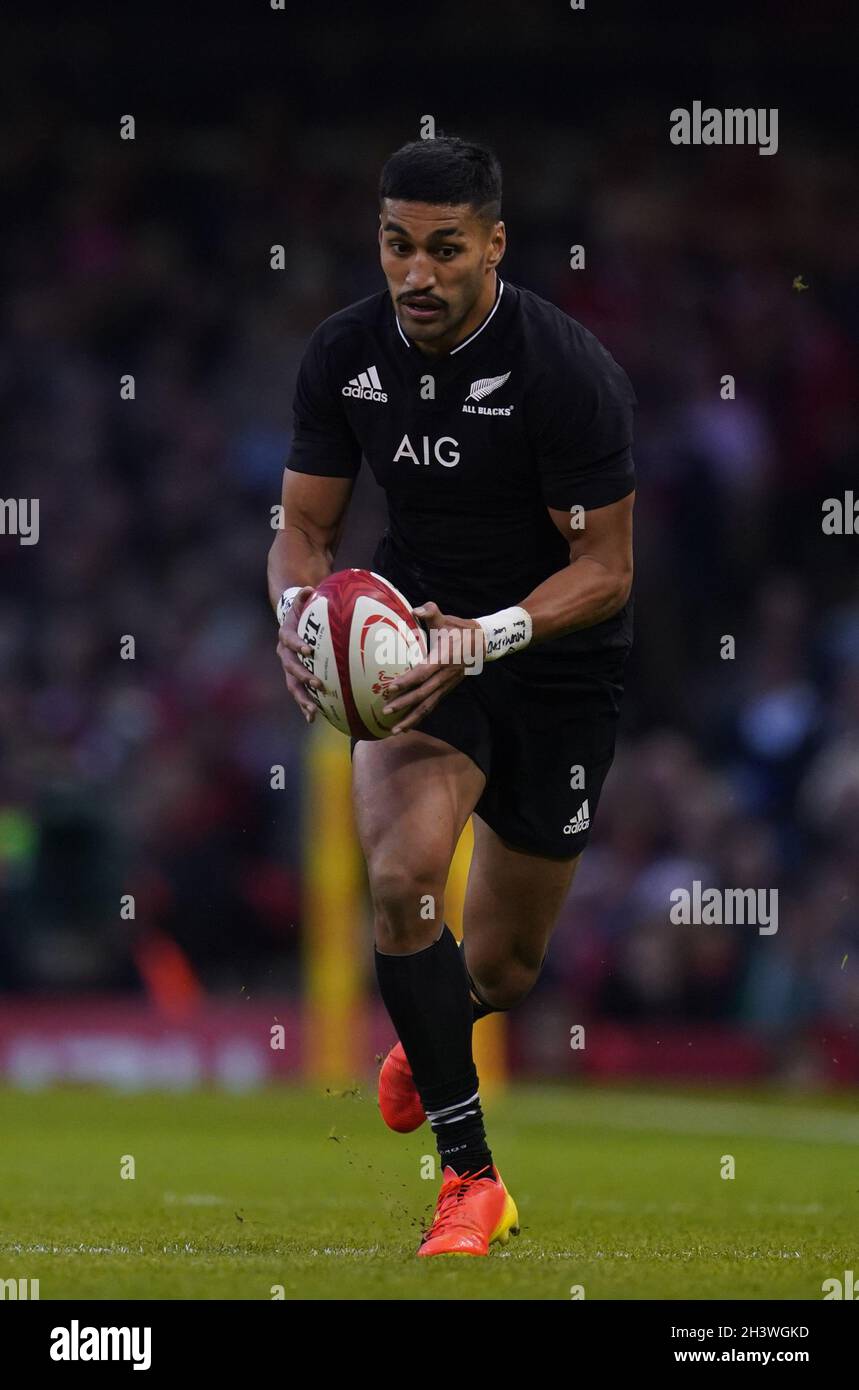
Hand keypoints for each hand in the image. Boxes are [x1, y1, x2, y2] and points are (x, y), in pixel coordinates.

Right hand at [276, 586, 322, 722]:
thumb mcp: (302, 602)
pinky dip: (305, 706)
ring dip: (302, 699)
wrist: (290, 623)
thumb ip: (304, 596)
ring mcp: (288, 668)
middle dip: (303, 677)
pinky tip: (314, 718)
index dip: (298, 645)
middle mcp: (284, 654)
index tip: (309, 650)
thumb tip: (309, 588)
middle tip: (318, 684)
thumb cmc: (302, 613)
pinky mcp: (294, 679)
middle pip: (290, 668)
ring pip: (293, 685)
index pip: (290, 640)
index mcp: (286, 636)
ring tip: (313, 712)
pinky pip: (299, 693)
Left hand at [381, 601, 485, 734]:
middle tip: (385, 711)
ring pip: (428, 705)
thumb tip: (415, 610)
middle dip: (404, 704)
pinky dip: (419, 716)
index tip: (390, 687)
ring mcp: (447, 685)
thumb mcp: (445, 619)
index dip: (407, 681)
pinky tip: (407, 724)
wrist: (482, 643)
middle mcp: (444, 676)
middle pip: (423, 694)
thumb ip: (430, 612)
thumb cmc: (459, 630)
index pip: (422, 672)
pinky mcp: (447, 689)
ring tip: (395, 730)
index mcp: (442, 659)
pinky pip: (432, 705)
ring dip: (411, 718)